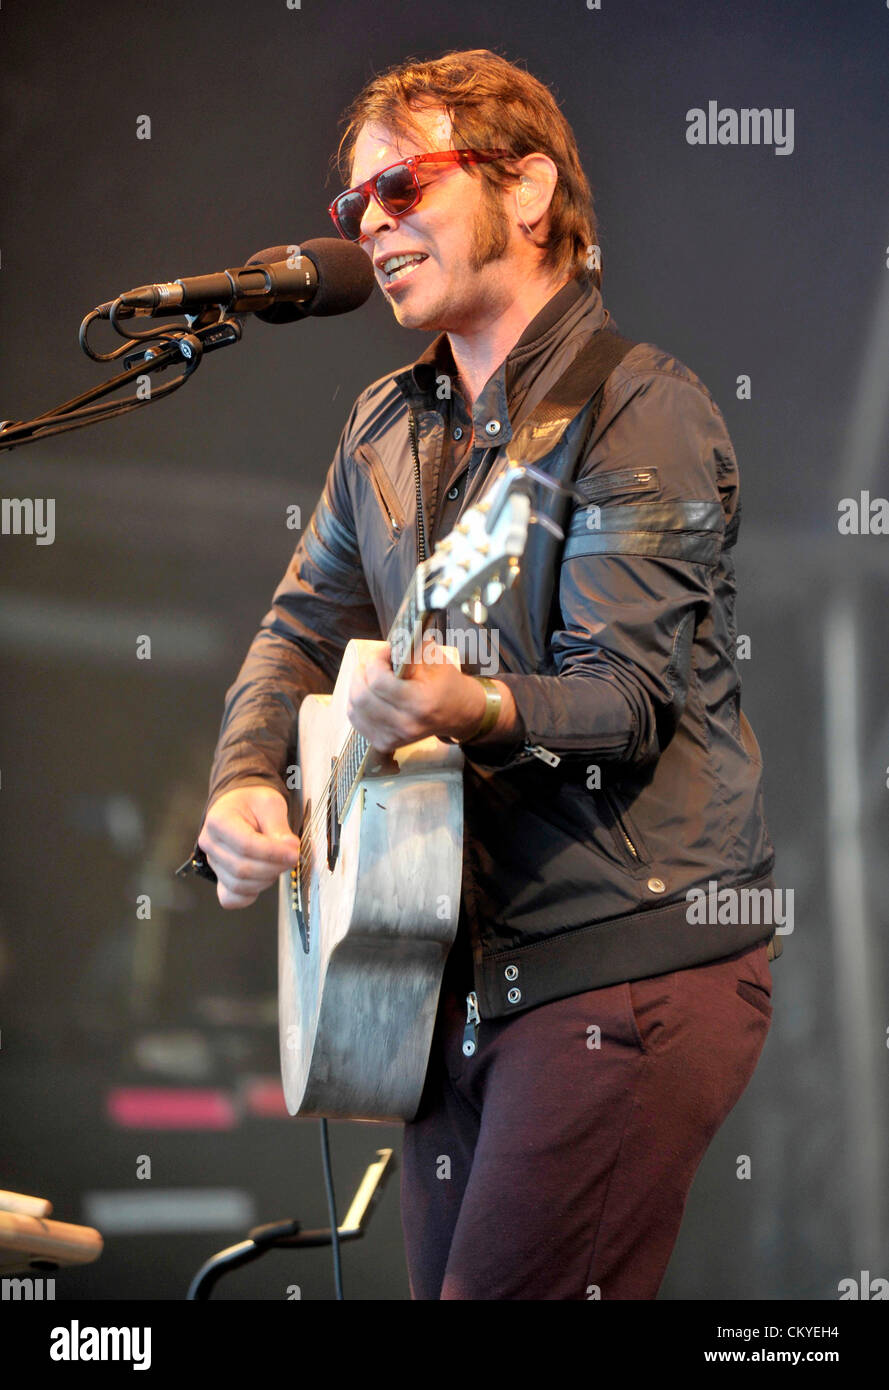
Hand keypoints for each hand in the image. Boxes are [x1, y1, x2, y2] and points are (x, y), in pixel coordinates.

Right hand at [198, 786, 300, 909]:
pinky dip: (250, 895)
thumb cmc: (253, 803)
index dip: (273, 853)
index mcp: (218, 821)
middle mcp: (210, 844)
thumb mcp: (270, 803)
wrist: (240, 806)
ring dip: (266, 879)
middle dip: (273, 867)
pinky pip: (231, 898)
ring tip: (279, 863)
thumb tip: (290, 849)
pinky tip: (264, 879)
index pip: (245, 845)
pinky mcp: (220, 878)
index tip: (294, 853)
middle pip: (242, 868)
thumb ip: (279, 827)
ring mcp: (213, 863)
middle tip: (292, 858)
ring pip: (239, 885)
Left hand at [346, 638, 486, 753]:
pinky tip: (370, 694)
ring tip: (370, 677)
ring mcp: (394, 737)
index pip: (378, 681)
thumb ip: (408, 649)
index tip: (385, 651)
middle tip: (373, 663)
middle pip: (361, 696)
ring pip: (354, 709)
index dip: (375, 660)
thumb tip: (386, 645)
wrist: (458, 713)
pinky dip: (357, 704)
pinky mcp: (385, 743)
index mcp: (421, 703)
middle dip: (361, 672)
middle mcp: (406, 724)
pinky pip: (356, 720)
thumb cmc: (446, 682)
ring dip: (357, 687)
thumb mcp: (434, 659)